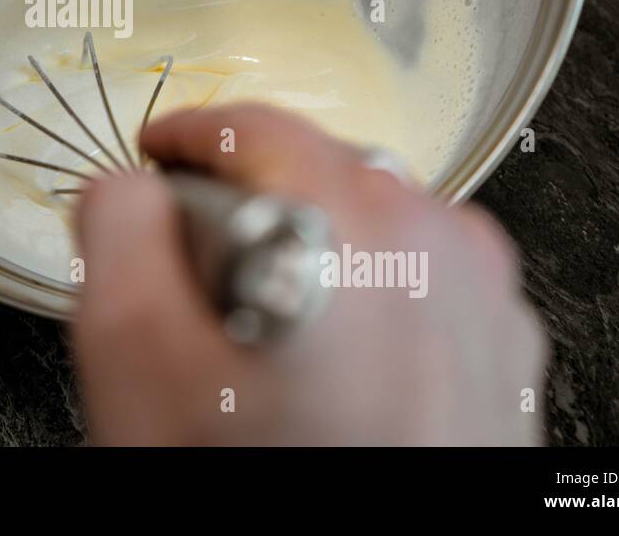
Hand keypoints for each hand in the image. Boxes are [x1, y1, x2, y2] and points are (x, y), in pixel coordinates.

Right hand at [72, 103, 547, 445]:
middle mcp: (436, 249)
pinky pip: (420, 277)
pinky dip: (370, 292)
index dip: (186, 138)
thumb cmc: (263, 490)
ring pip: (373, 220)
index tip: (163, 154)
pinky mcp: (504, 346)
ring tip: (269, 342)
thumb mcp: (132, 358)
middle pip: (316, 168)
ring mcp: (482, 299)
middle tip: (201, 278)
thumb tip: (126, 186)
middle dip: (249, 203)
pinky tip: (330, 369)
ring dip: (312, 246)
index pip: (252, 127)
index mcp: (345, 232)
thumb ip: (115, 230)